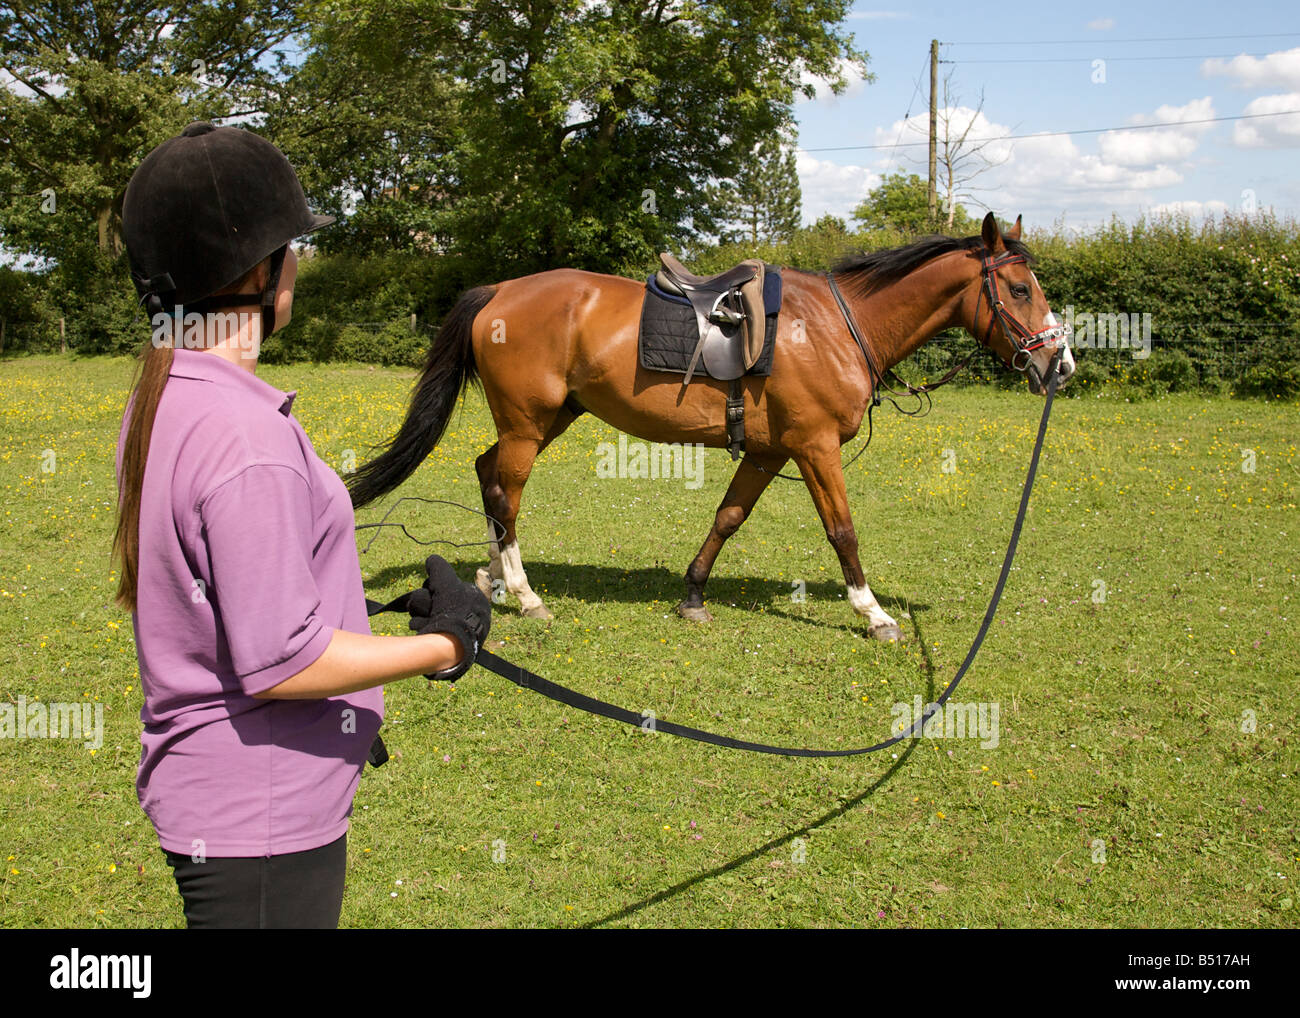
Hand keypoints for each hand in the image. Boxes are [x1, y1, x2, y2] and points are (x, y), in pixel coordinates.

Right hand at [406, 555, 491, 681]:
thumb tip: (431, 560)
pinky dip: (422, 625)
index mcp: (475, 601)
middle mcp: (468, 616)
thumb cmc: (452, 611)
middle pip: (435, 599)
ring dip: (423, 612)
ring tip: (427, 619)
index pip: (448, 586)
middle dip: (427, 601)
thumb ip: (438, 567)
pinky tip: (424, 629)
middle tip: (431, 607)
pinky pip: (426, 627)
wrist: (450, 645)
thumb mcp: (445, 581)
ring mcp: (455, 631)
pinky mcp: (442, 644)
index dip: (437, 586)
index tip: (436, 590)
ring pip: (428, 612)